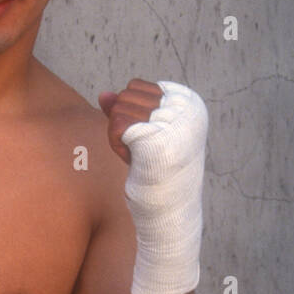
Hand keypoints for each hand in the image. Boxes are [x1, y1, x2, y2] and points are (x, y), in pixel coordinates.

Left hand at [98, 78, 208, 293]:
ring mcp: (171, 121)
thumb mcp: (142, 132)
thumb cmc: (156, 171)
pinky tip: (131, 158)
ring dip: (119, 136)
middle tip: (143, 151)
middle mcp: (185, 107)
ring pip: (118, 109)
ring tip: (140, 156)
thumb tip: (103, 94)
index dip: (132, 113)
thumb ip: (125, 109)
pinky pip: (115, 126)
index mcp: (189, 101)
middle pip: (126, 95)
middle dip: (124, 124)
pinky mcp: (154, 136)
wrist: (168, 208)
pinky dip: (115, 143)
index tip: (149, 138)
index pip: (137, 86)